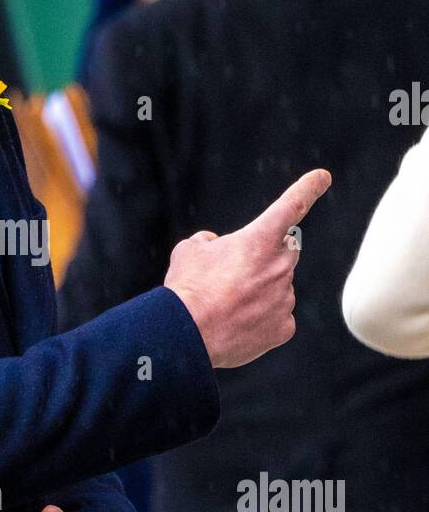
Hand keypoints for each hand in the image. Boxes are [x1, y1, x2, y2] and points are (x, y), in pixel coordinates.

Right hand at [164, 168, 330, 367]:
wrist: (187, 335)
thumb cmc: (187, 288)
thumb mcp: (190, 251)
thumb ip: (209, 242)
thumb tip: (216, 246)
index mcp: (260, 239)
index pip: (291, 206)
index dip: (308, 188)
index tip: (323, 177)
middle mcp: (280, 265)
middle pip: (281, 255)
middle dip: (263, 261)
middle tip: (231, 278)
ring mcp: (285, 298)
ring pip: (277, 289)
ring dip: (257, 293)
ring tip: (225, 307)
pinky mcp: (284, 327)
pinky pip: (277, 317)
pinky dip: (260, 320)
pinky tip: (237, 324)